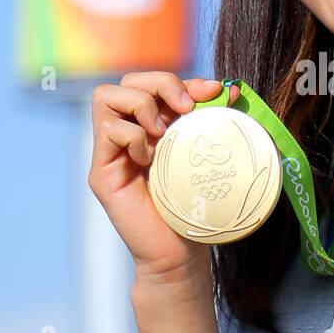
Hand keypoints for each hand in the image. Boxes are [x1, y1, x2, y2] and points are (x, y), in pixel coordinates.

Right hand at [88, 72, 239, 281]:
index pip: (154, 82)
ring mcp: (111, 151)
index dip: (182, 79)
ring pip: (106, 96)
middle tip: (187, 109)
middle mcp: (128, 133)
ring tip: (163, 135)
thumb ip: (212, 122)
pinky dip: (132, 136)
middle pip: (128, 80)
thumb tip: (231, 89)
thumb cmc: (195, 206)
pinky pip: (107, 130)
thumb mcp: (206, 155)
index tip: (213, 92)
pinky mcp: (101, 171)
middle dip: (161, 83)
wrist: (180, 252)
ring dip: (142, 106)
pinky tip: (149, 159)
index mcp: (152, 126)